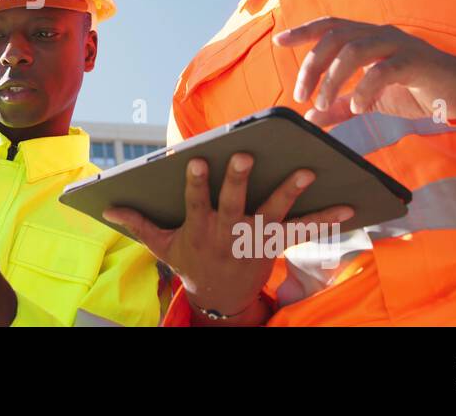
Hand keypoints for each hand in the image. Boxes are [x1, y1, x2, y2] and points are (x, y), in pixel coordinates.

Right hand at [103, 154, 351, 324]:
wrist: (218, 299)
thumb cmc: (190, 264)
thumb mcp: (162, 246)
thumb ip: (138, 223)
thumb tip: (107, 207)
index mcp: (200, 226)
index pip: (195, 199)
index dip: (195, 180)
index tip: (194, 159)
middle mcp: (228, 230)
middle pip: (234, 201)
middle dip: (239, 178)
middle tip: (245, 155)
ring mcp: (253, 236)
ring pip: (273, 211)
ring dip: (291, 191)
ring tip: (306, 171)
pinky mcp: (274, 244)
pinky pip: (304, 231)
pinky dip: (326, 218)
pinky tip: (348, 206)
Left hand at [274, 17, 455, 129]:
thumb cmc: (416, 90)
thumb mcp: (371, 99)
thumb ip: (341, 106)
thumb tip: (310, 120)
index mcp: (369, 37)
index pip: (330, 26)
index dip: (304, 31)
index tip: (279, 42)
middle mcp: (381, 34)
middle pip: (335, 38)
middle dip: (312, 66)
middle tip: (301, 96)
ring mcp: (400, 45)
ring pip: (354, 50)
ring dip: (333, 79)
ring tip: (323, 105)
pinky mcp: (417, 61)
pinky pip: (384, 70)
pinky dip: (365, 89)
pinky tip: (360, 108)